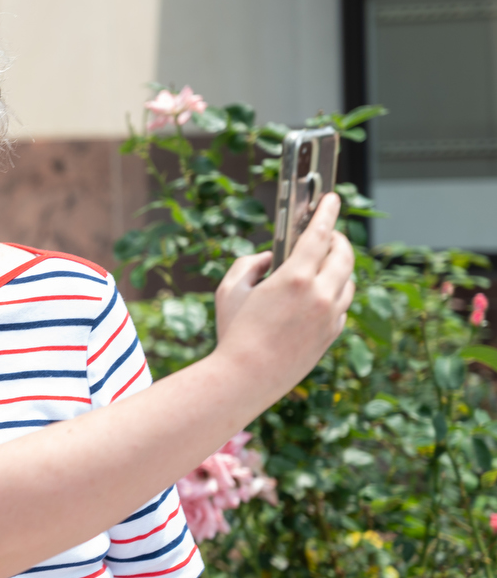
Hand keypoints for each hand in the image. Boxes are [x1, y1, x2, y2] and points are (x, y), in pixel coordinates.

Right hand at [214, 193, 354, 393]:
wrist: (247, 378)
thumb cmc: (234, 332)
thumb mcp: (229, 289)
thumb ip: (249, 263)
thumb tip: (269, 259)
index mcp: (294, 278)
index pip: (320, 234)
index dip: (327, 212)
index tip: (332, 199)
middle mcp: (320, 294)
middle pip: (343, 255)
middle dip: (338, 239)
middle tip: (328, 233)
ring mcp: (330, 316)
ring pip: (347, 280)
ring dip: (338, 267)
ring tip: (324, 264)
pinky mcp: (332, 334)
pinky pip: (342, 305)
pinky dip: (335, 293)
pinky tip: (320, 295)